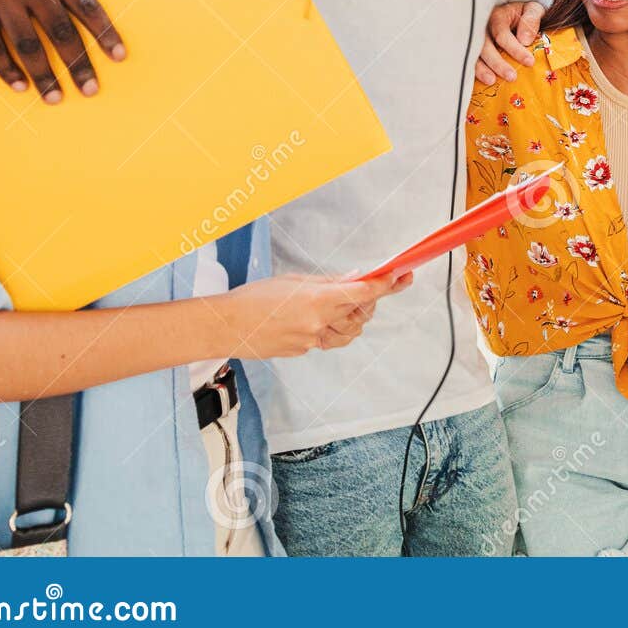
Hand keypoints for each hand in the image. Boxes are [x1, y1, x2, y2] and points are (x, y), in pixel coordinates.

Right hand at [0, 0, 124, 100]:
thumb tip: (96, 26)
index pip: (85, 3)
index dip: (104, 32)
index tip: (119, 57)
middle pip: (59, 29)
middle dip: (77, 63)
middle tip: (90, 90)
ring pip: (27, 43)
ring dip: (43, 75)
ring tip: (55, 97)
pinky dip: (7, 68)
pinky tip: (21, 85)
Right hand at [216, 271, 411, 359]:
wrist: (226, 326)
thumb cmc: (254, 298)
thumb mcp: (294, 280)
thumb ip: (329, 282)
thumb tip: (356, 277)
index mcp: (318, 300)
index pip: (364, 292)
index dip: (387, 285)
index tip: (401, 276)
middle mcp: (319, 324)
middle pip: (361, 314)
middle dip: (371, 300)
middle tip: (376, 286)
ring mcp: (312, 342)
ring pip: (350, 333)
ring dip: (355, 318)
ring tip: (348, 303)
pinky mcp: (303, 352)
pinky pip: (328, 341)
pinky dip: (332, 328)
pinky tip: (320, 318)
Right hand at [475, 0, 544, 84]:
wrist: (513, 13)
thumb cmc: (523, 13)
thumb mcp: (532, 9)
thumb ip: (531, 21)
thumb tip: (525, 40)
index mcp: (497, 16)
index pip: (502, 34)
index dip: (515, 49)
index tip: (529, 62)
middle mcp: (482, 27)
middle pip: (485, 46)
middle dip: (497, 63)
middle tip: (512, 77)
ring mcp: (474, 38)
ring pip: (473, 54)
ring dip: (481, 69)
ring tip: (492, 81)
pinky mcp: (471, 49)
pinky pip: (468, 60)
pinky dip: (473, 71)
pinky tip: (479, 82)